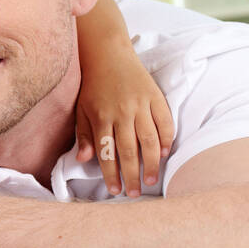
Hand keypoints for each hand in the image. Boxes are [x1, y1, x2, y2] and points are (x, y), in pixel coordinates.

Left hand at [75, 45, 174, 197]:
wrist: (108, 53)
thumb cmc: (92, 85)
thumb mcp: (81, 109)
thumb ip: (84, 135)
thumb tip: (84, 160)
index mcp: (101, 117)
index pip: (107, 152)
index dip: (111, 174)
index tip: (115, 190)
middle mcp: (122, 112)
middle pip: (130, 151)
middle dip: (132, 175)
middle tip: (134, 193)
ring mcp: (141, 104)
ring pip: (149, 140)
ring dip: (151, 163)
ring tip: (150, 180)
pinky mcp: (155, 96)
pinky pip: (165, 122)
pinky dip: (167, 139)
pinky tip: (165, 154)